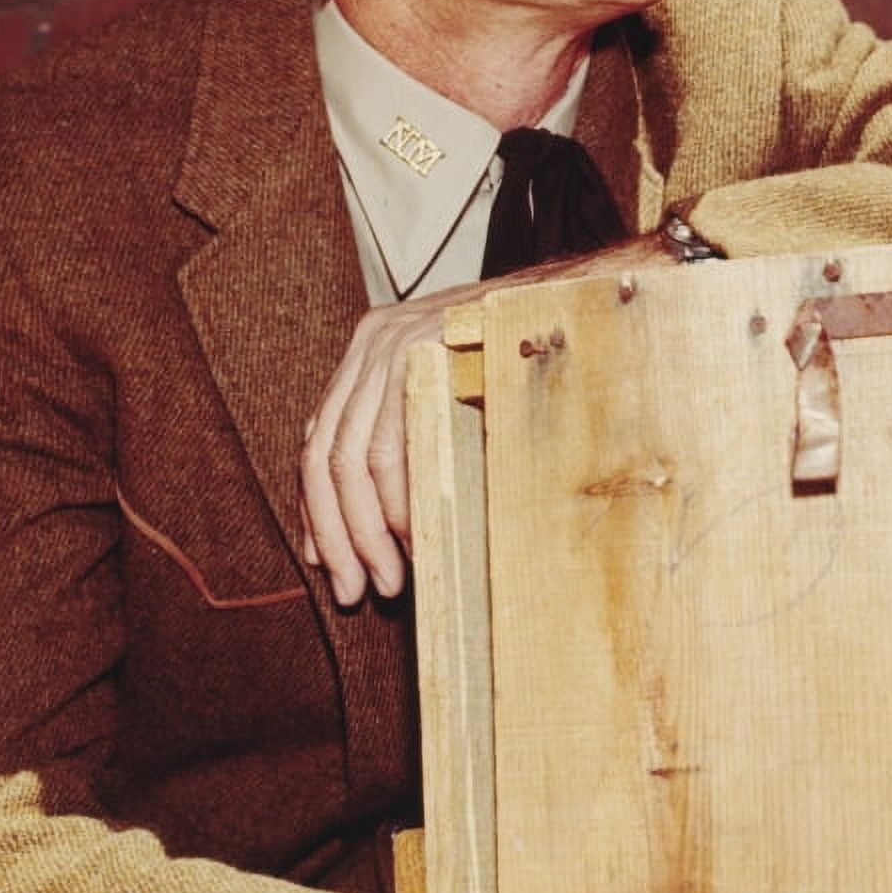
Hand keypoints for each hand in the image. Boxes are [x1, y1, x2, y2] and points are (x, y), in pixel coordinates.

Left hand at [300, 239, 672, 603]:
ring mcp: (391, 342)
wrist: (575, 302)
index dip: (317, 511)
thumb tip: (355, 536)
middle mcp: (370, 343)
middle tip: (356, 590)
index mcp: (368, 353)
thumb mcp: (451, 400)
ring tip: (390, 577)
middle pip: (324, 455)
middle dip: (337, 534)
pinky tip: (415, 538)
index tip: (327, 566)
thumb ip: (400, 448)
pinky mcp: (420, 351)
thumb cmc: (522, 364)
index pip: (318, 441)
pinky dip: (398, 501)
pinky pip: (392, 443)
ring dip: (367, 529)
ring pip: (352, 456)